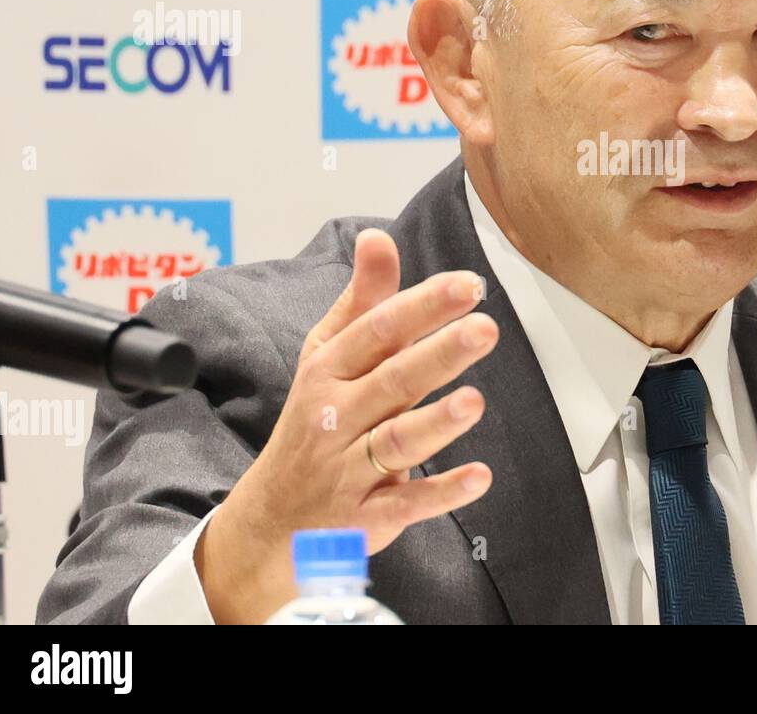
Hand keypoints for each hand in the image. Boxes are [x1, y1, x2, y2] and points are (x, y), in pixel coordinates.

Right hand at [194, 227, 496, 622]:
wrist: (271, 520)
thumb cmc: (312, 424)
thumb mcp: (327, 358)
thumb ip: (364, 301)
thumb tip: (378, 237)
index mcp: (330, 371)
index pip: (378, 330)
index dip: (423, 306)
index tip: (470, 285)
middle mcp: (335, 417)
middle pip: (392, 381)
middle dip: (438, 353)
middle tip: (485, 329)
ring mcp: (348, 469)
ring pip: (395, 442)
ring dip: (436, 422)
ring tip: (475, 401)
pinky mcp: (363, 517)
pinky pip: (404, 504)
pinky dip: (440, 492)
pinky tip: (479, 477)